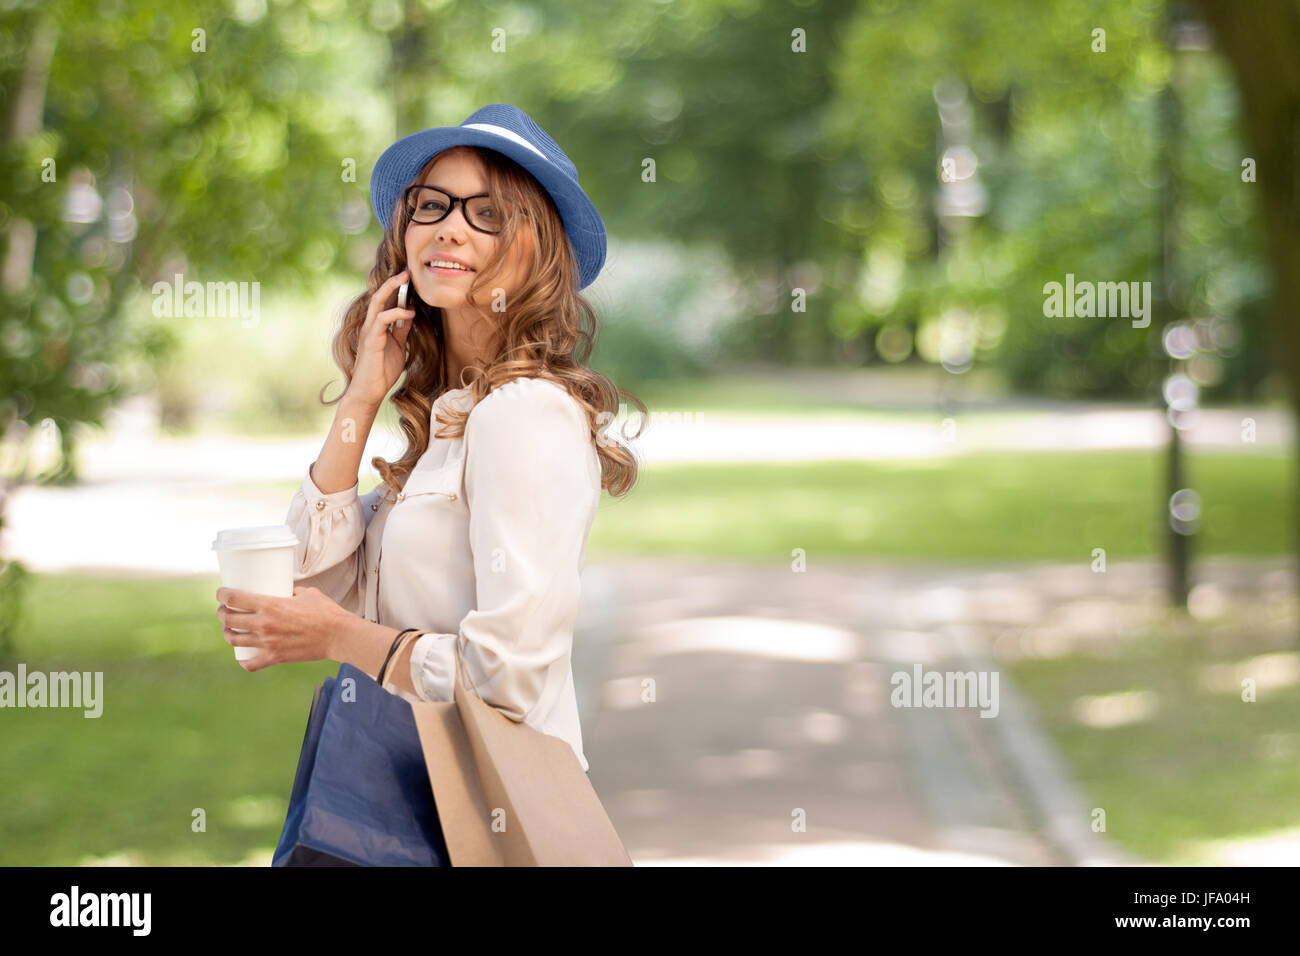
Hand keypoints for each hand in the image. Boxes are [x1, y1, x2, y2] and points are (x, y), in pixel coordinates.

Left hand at [215, 585, 349, 671]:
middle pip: (229, 619)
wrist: (338, 635)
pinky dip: (243, 660)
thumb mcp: (307, 593)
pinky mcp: (274, 657)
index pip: (234, 598)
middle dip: (222, 613)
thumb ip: (291, 591)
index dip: (222, 595)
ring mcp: (267, 643)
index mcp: (270, 605)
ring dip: (227, 633)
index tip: (221, 594)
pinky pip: (249, 663)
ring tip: (230, 629)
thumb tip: (284, 590)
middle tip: (224, 611)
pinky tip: (243, 656)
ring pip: (233, 639)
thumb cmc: (326, 612)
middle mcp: (264, 624)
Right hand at [345, 269, 416, 409]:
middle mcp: (370, 325)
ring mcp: (369, 331)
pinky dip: (396, 314)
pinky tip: (410, 313)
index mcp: (377, 325)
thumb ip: (402, 329)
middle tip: (407, 270)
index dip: (396, 288)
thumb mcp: (398, 346)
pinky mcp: (371, 340)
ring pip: (377, 303)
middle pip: (379, 296)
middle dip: (392, 282)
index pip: (386, 301)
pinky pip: (382, 320)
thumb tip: (411, 313)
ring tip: (406, 280)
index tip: (409, 276)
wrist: (370, 391)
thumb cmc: (382, 370)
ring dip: (391, 289)